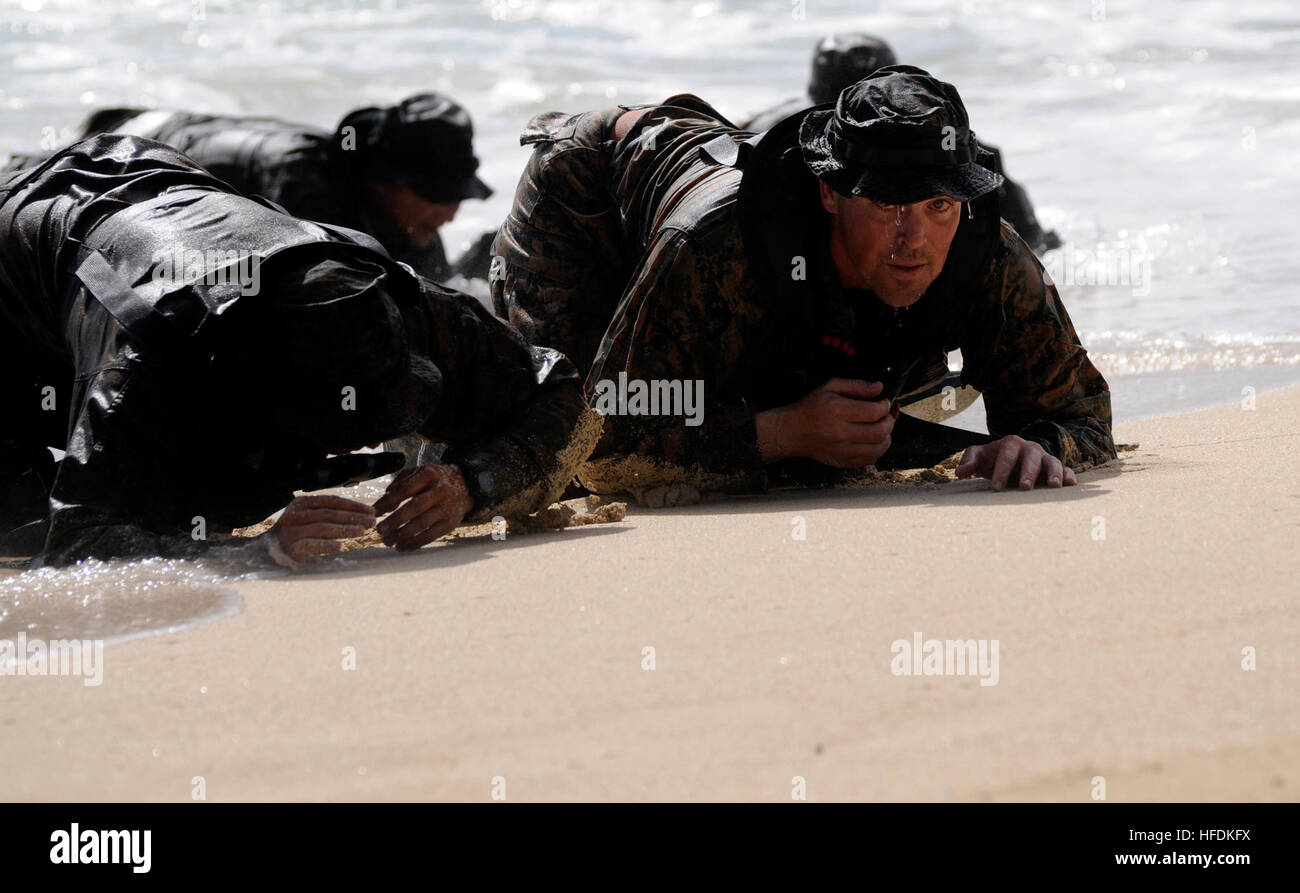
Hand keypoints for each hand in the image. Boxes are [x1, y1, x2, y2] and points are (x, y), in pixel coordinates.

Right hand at [268, 495, 375, 562]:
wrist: (265, 551)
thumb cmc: (294, 533)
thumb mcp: (308, 517)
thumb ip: (328, 513)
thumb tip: (360, 514)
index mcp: (302, 502)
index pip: (332, 501)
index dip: (353, 505)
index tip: (370, 511)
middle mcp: (295, 514)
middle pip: (329, 514)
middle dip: (353, 517)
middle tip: (371, 522)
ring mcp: (291, 531)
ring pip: (322, 528)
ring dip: (344, 529)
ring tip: (361, 532)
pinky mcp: (289, 547)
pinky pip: (310, 545)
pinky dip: (325, 545)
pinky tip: (340, 546)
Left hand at [373, 464, 473, 549]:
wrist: (466, 486)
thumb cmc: (434, 480)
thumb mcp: (419, 473)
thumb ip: (399, 484)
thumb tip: (385, 506)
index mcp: (429, 475)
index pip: (404, 489)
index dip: (387, 502)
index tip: (374, 513)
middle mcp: (440, 490)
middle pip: (414, 507)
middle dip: (395, 521)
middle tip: (380, 531)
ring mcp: (447, 508)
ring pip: (422, 524)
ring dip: (402, 535)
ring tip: (388, 541)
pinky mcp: (450, 523)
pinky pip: (431, 536)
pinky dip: (415, 543)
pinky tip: (402, 546)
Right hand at [758, 379, 894, 466]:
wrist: (793, 431)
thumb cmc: (811, 409)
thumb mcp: (830, 387)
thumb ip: (856, 385)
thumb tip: (878, 388)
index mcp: (838, 411)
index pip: (874, 411)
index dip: (885, 406)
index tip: (884, 403)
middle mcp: (841, 433)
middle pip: (880, 431)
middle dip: (889, 421)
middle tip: (887, 416)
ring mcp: (843, 450)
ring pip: (878, 449)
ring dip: (887, 438)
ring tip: (883, 429)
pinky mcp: (843, 461)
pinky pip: (869, 460)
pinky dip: (876, 451)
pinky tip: (872, 442)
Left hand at [955, 435, 1076, 490]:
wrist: (1005, 462)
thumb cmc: (991, 460)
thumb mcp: (978, 458)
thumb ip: (969, 461)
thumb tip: (959, 472)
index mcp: (1011, 443)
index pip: (1007, 455)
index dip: (1001, 470)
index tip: (996, 487)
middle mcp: (1030, 448)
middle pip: (1031, 457)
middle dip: (1028, 472)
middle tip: (1023, 487)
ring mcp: (1043, 457)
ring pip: (1052, 461)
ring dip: (1054, 473)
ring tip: (1054, 486)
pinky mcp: (1054, 467)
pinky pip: (1065, 468)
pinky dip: (1069, 475)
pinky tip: (1071, 485)